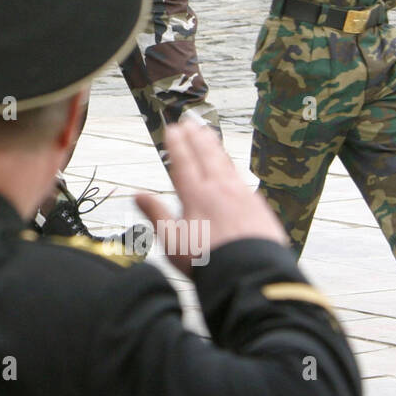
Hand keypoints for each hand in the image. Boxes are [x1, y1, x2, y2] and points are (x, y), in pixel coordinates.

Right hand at [135, 121, 286, 277]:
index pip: (184, 163)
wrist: (252, 274)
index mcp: (196, 196)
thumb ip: (156, 214)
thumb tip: (136, 194)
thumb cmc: (208, 262)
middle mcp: (219, 189)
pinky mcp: (258, 206)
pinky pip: (242, 178)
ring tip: (208, 133)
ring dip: (215, 146)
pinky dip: (233, 166)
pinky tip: (232, 167)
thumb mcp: (173, 242)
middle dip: (196, 138)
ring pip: (226, 163)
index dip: (177, 144)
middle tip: (189, 121)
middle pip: (206, 156)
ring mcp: (242, 196)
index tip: (172, 129)